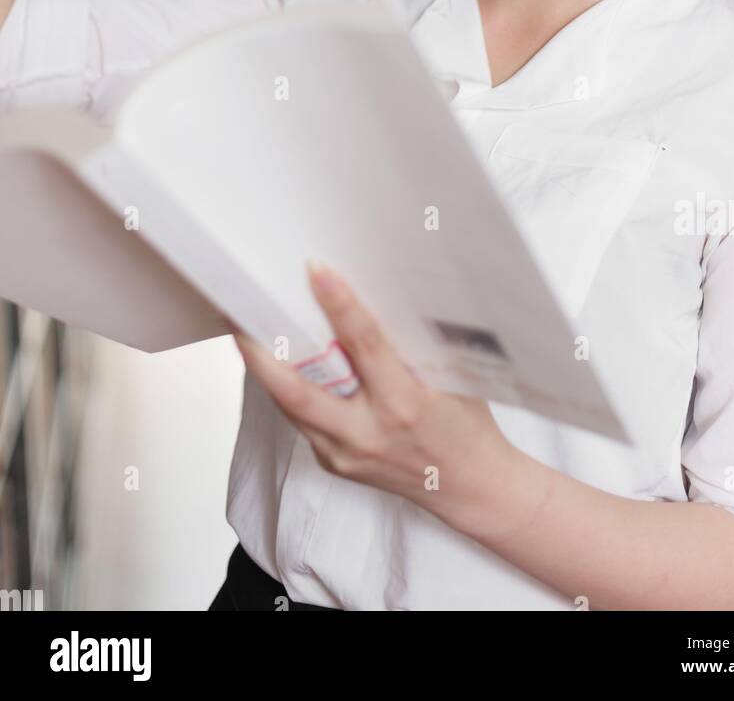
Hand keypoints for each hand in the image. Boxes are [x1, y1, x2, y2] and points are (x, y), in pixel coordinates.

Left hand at [230, 261, 518, 532]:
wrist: (472, 489)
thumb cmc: (465, 425)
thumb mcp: (449, 376)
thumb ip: (410, 342)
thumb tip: (374, 291)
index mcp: (405, 402)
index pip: (364, 344)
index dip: (338, 303)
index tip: (315, 269)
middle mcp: (368, 432)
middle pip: (298, 392)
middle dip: (260, 352)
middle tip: (235, 312)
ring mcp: (346, 453)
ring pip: (289, 406)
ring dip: (264, 368)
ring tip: (242, 327)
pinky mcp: (336, 463)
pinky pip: (301, 420)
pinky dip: (286, 389)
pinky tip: (275, 362)